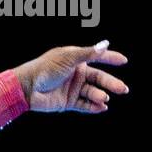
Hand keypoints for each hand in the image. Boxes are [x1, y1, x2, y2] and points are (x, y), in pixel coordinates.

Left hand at [14, 41, 129, 113]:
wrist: (27, 88)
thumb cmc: (45, 68)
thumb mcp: (68, 58)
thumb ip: (88, 53)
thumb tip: (106, 44)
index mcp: (76, 60)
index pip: (97, 58)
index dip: (110, 58)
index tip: (124, 61)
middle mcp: (76, 74)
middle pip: (99, 78)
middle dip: (111, 83)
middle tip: (123, 89)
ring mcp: (72, 88)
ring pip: (92, 92)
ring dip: (100, 95)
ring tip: (103, 98)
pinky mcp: (68, 102)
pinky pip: (84, 105)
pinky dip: (94, 107)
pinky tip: (102, 107)